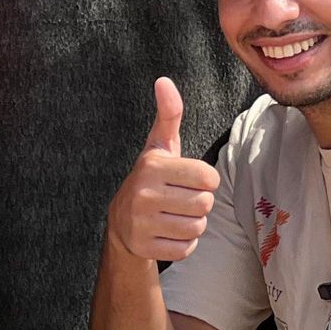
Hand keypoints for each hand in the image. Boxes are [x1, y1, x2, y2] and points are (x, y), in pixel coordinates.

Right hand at [105, 77, 220, 262]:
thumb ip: (168, 114)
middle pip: (205, 204)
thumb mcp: (159, 146)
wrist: (121, 222)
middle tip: (178, 200)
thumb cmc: (152, 179)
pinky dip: (182, 244)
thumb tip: (164, 80)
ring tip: (172, 215)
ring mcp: (142, 223)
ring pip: (197, 228)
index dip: (204, 181)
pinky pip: (186, 248)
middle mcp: (144, 194)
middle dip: (198, 204)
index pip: (209, 178)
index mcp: (153, 166)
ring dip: (191, 224)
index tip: (187, 181)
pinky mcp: (145, 248)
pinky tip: (166, 233)